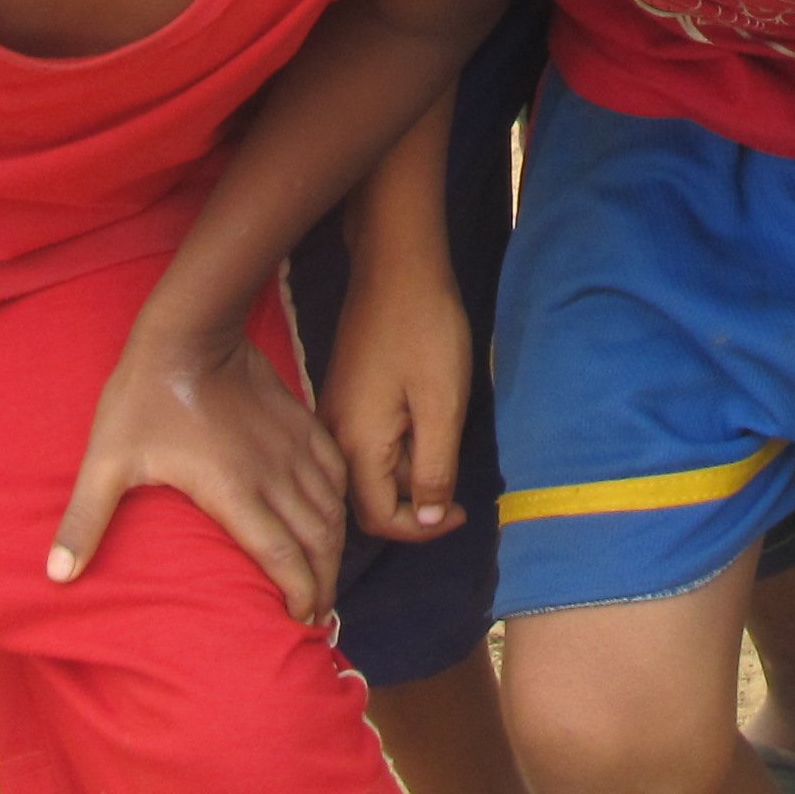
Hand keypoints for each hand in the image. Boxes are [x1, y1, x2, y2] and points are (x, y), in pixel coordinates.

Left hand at [49, 317, 347, 615]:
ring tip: (326, 577)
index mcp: (235, 491)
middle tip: (317, 614)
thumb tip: (56, 576)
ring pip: (331, 508)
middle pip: (317, 540)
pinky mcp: (300, 422)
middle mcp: (274, 474)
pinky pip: (334, 471)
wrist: (188, 329)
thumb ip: (85, 520)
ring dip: (334, 548)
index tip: (301, 621)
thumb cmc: (144, 397)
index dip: (299, 592)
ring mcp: (292, 446)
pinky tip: (332, 517)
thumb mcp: (106, 461)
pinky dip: (339, 503)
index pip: (282, 556)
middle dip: (323, 583)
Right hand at [322, 248, 471, 544]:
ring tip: (443, 442)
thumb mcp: (443, 405)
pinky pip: (367, 444)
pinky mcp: (345, 395)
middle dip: (416, 502)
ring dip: (409, 473)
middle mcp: (334, 436)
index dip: (423, 528)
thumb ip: (435, 469)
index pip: (380, 520)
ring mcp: (335, 413)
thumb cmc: (425, 330)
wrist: (397, 265)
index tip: (461, 510)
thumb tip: (430, 520)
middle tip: (456, 480)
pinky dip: (399, 448)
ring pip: (370, 472)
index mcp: (355, 444)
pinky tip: (425, 421)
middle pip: (370, 501)